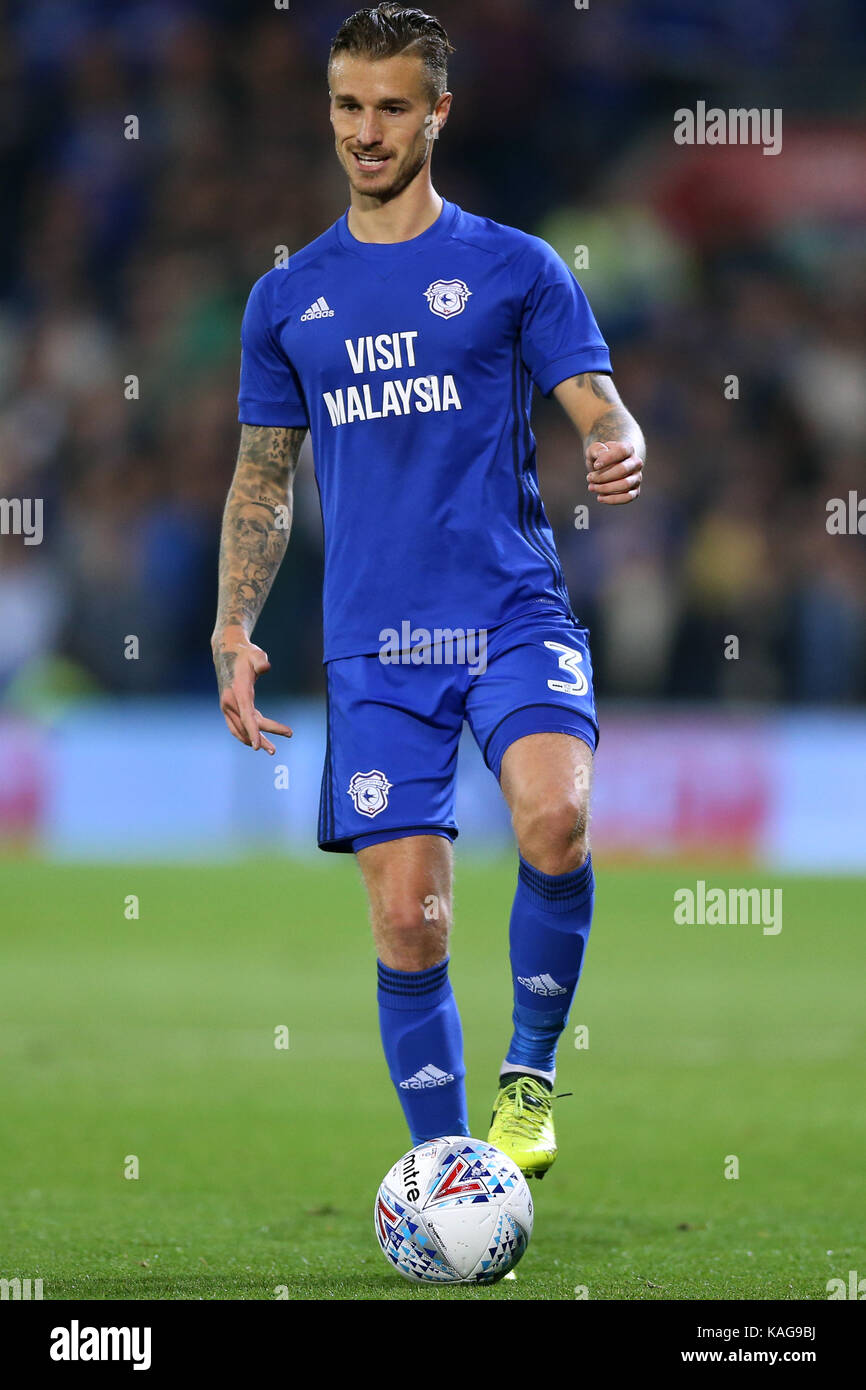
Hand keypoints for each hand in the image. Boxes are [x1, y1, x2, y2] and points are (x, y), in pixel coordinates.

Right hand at [211, 626, 292, 754]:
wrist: (226, 652)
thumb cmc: (245, 654)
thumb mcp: (255, 654)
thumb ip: (260, 661)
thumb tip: (265, 668)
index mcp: (238, 692)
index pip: (246, 716)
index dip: (253, 732)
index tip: (257, 746)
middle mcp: (230, 702)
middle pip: (248, 725)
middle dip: (264, 736)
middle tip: (289, 734)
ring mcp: (227, 707)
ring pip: (241, 730)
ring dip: (256, 739)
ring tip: (272, 748)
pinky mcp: (229, 708)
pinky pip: (237, 726)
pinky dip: (247, 734)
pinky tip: (260, 740)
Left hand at [585, 441, 643, 504]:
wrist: (606, 467)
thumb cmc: (600, 457)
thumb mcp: (595, 449)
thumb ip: (597, 449)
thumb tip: (602, 454)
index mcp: (628, 449)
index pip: (622, 451)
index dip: (608, 459)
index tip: (595, 466)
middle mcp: (636, 463)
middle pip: (622, 470)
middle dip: (603, 476)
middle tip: (589, 478)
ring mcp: (637, 477)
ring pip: (625, 485)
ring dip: (605, 488)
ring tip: (591, 487)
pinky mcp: (635, 491)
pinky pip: (627, 497)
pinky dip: (612, 499)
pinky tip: (600, 497)